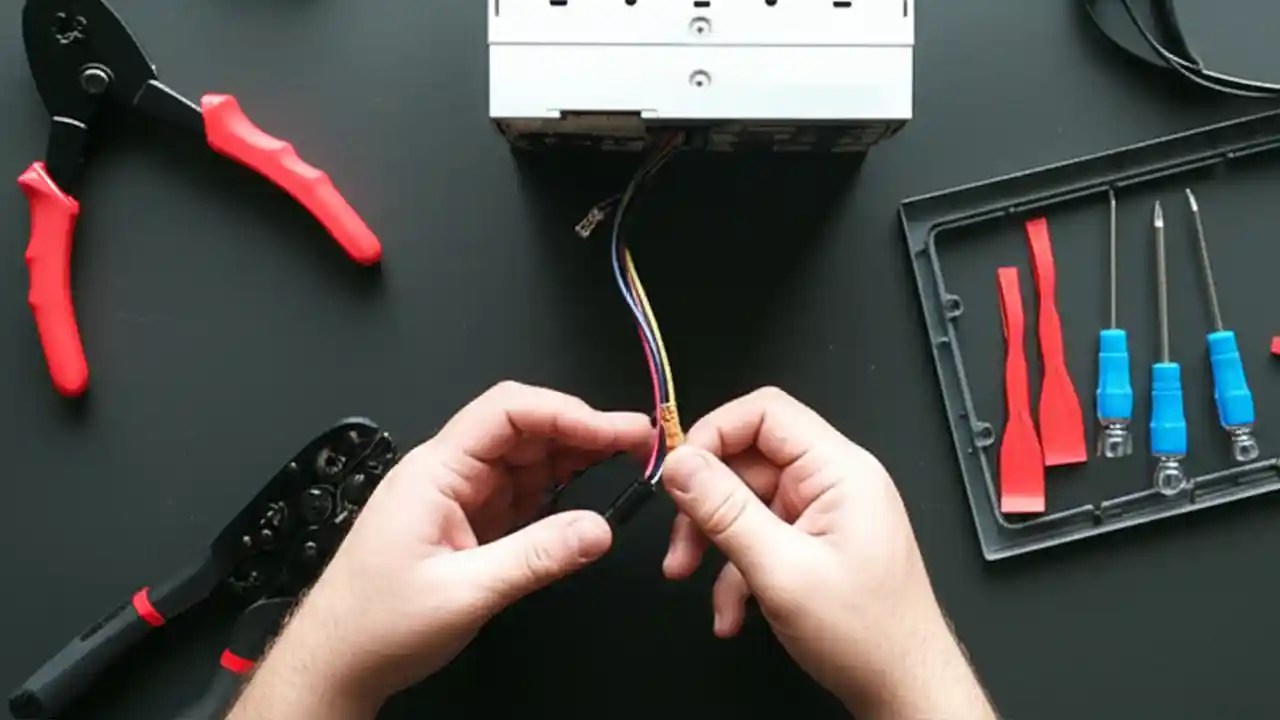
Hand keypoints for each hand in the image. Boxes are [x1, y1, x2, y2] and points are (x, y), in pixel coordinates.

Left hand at [228, 382, 652, 719]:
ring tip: (626, 462)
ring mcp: (459, 499)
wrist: (335, 663)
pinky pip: (522, 494)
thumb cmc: (373, 626)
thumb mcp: (463, 594)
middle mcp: (447, 475)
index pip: (507, 413)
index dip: (567, 413)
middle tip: (637, 443)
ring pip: (527, 461)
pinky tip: (589, 496)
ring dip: (575, 458)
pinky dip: (560, 492)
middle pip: (523, 430)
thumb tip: (598, 529)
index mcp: (435, 472)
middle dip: (582, 430)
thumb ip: (535, 558)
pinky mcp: (468, 524)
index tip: (615, 430)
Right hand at [662, 388, 994, 718]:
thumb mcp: (781, 571)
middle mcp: (833, 484)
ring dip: (713, 543)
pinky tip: (731, 610)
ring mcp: (824, 514)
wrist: (903, 689)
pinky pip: (759, 538)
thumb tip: (683, 464)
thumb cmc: (870, 636)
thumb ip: (725, 512)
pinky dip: (735, 572)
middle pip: (746, 462)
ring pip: (745, 504)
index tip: (679, 471)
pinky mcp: (814, 543)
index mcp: (839, 471)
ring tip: (691, 577)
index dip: (714, 434)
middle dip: (704, 504)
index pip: (766, 414)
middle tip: (680, 541)